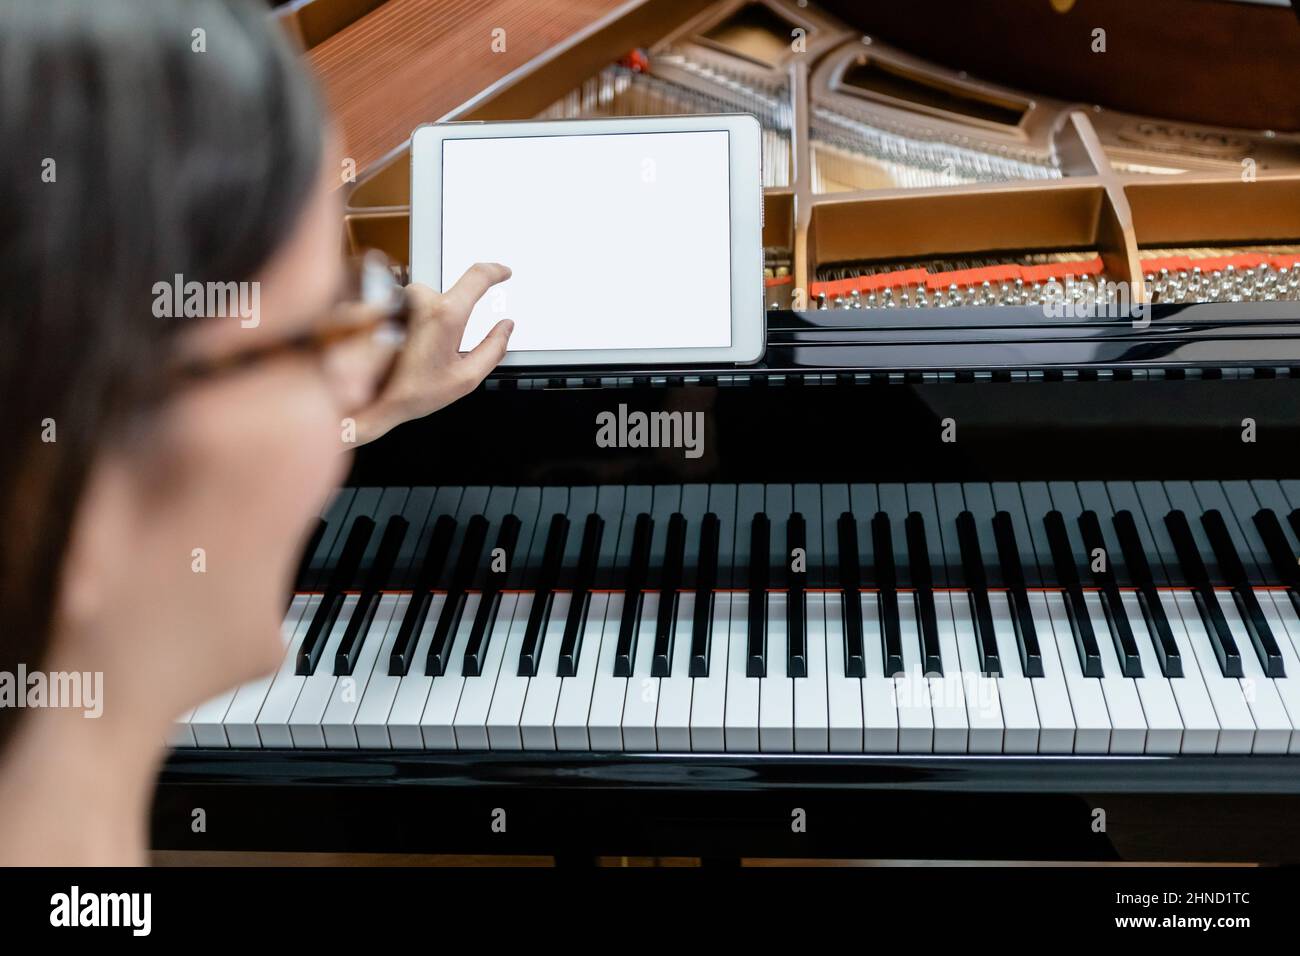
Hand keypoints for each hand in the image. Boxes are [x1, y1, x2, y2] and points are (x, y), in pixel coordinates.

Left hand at [352, 262, 512, 443]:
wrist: (371, 399)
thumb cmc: (413, 392)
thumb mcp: (466, 378)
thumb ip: (494, 348)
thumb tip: (506, 326)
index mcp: (446, 314)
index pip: (478, 276)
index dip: (496, 272)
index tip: (503, 273)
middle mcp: (420, 299)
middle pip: (451, 297)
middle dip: (451, 320)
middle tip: (439, 353)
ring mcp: (400, 298)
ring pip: (429, 301)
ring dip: (429, 322)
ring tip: (416, 353)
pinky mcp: (384, 303)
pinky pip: (409, 305)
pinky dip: (411, 322)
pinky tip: (402, 347)